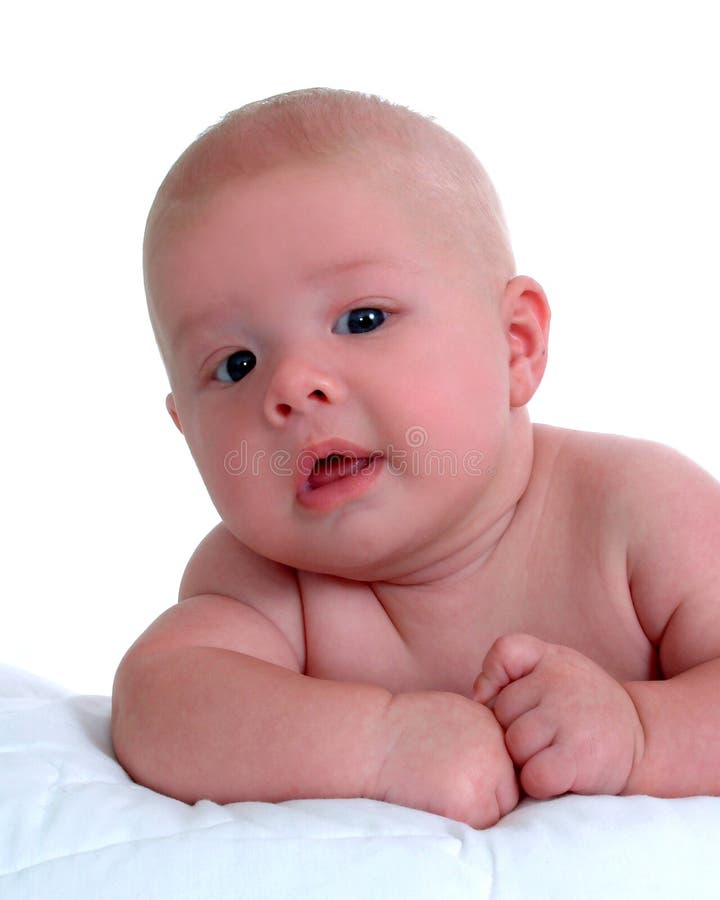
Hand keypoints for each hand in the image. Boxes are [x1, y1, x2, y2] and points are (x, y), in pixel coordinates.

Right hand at [373, 691, 518, 828]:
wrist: (373, 741)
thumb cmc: (406, 729)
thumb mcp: (455, 714)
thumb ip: (484, 736)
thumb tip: (506, 763)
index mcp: (493, 725)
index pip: (511, 766)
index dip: (489, 777)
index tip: (461, 775)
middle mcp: (496, 751)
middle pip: (508, 792)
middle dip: (486, 796)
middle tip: (450, 788)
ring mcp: (483, 781)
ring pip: (495, 814)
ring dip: (474, 813)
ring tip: (441, 795)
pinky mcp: (466, 808)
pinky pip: (476, 830)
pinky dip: (460, 825)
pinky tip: (435, 805)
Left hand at [473, 634, 644, 798]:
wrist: (644, 738)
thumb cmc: (584, 706)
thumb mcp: (554, 668)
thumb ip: (510, 667)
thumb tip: (478, 696)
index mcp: (553, 658)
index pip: (505, 653)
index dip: (497, 678)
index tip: (515, 699)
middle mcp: (561, 682)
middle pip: (502, 713)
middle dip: (515, 729)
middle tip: (548, 734)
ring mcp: (569, 718)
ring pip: (514, 746)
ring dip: (527, 759)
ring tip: (554, 753)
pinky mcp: (577, 757)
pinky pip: (533, 776)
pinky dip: (540, 784)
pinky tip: (560, 774)